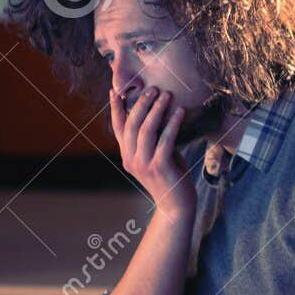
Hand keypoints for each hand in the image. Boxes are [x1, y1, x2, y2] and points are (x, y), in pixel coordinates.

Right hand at [110, 86, 195, 220]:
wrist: (176, 205)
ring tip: (166, 95)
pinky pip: (165, 140)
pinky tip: (180, 112)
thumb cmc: (170, 176)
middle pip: (131, 125)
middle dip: (140, 104)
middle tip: (152, 89)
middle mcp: (131, 159)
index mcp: (127, 155)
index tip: (114, 90)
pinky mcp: (159, 168)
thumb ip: (153, 138)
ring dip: (156, 110)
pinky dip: (172, 124)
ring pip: (146, 131)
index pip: (118, 128)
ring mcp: (144, 164)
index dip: (115, 109)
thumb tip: (158, 113)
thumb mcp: (156, 155)